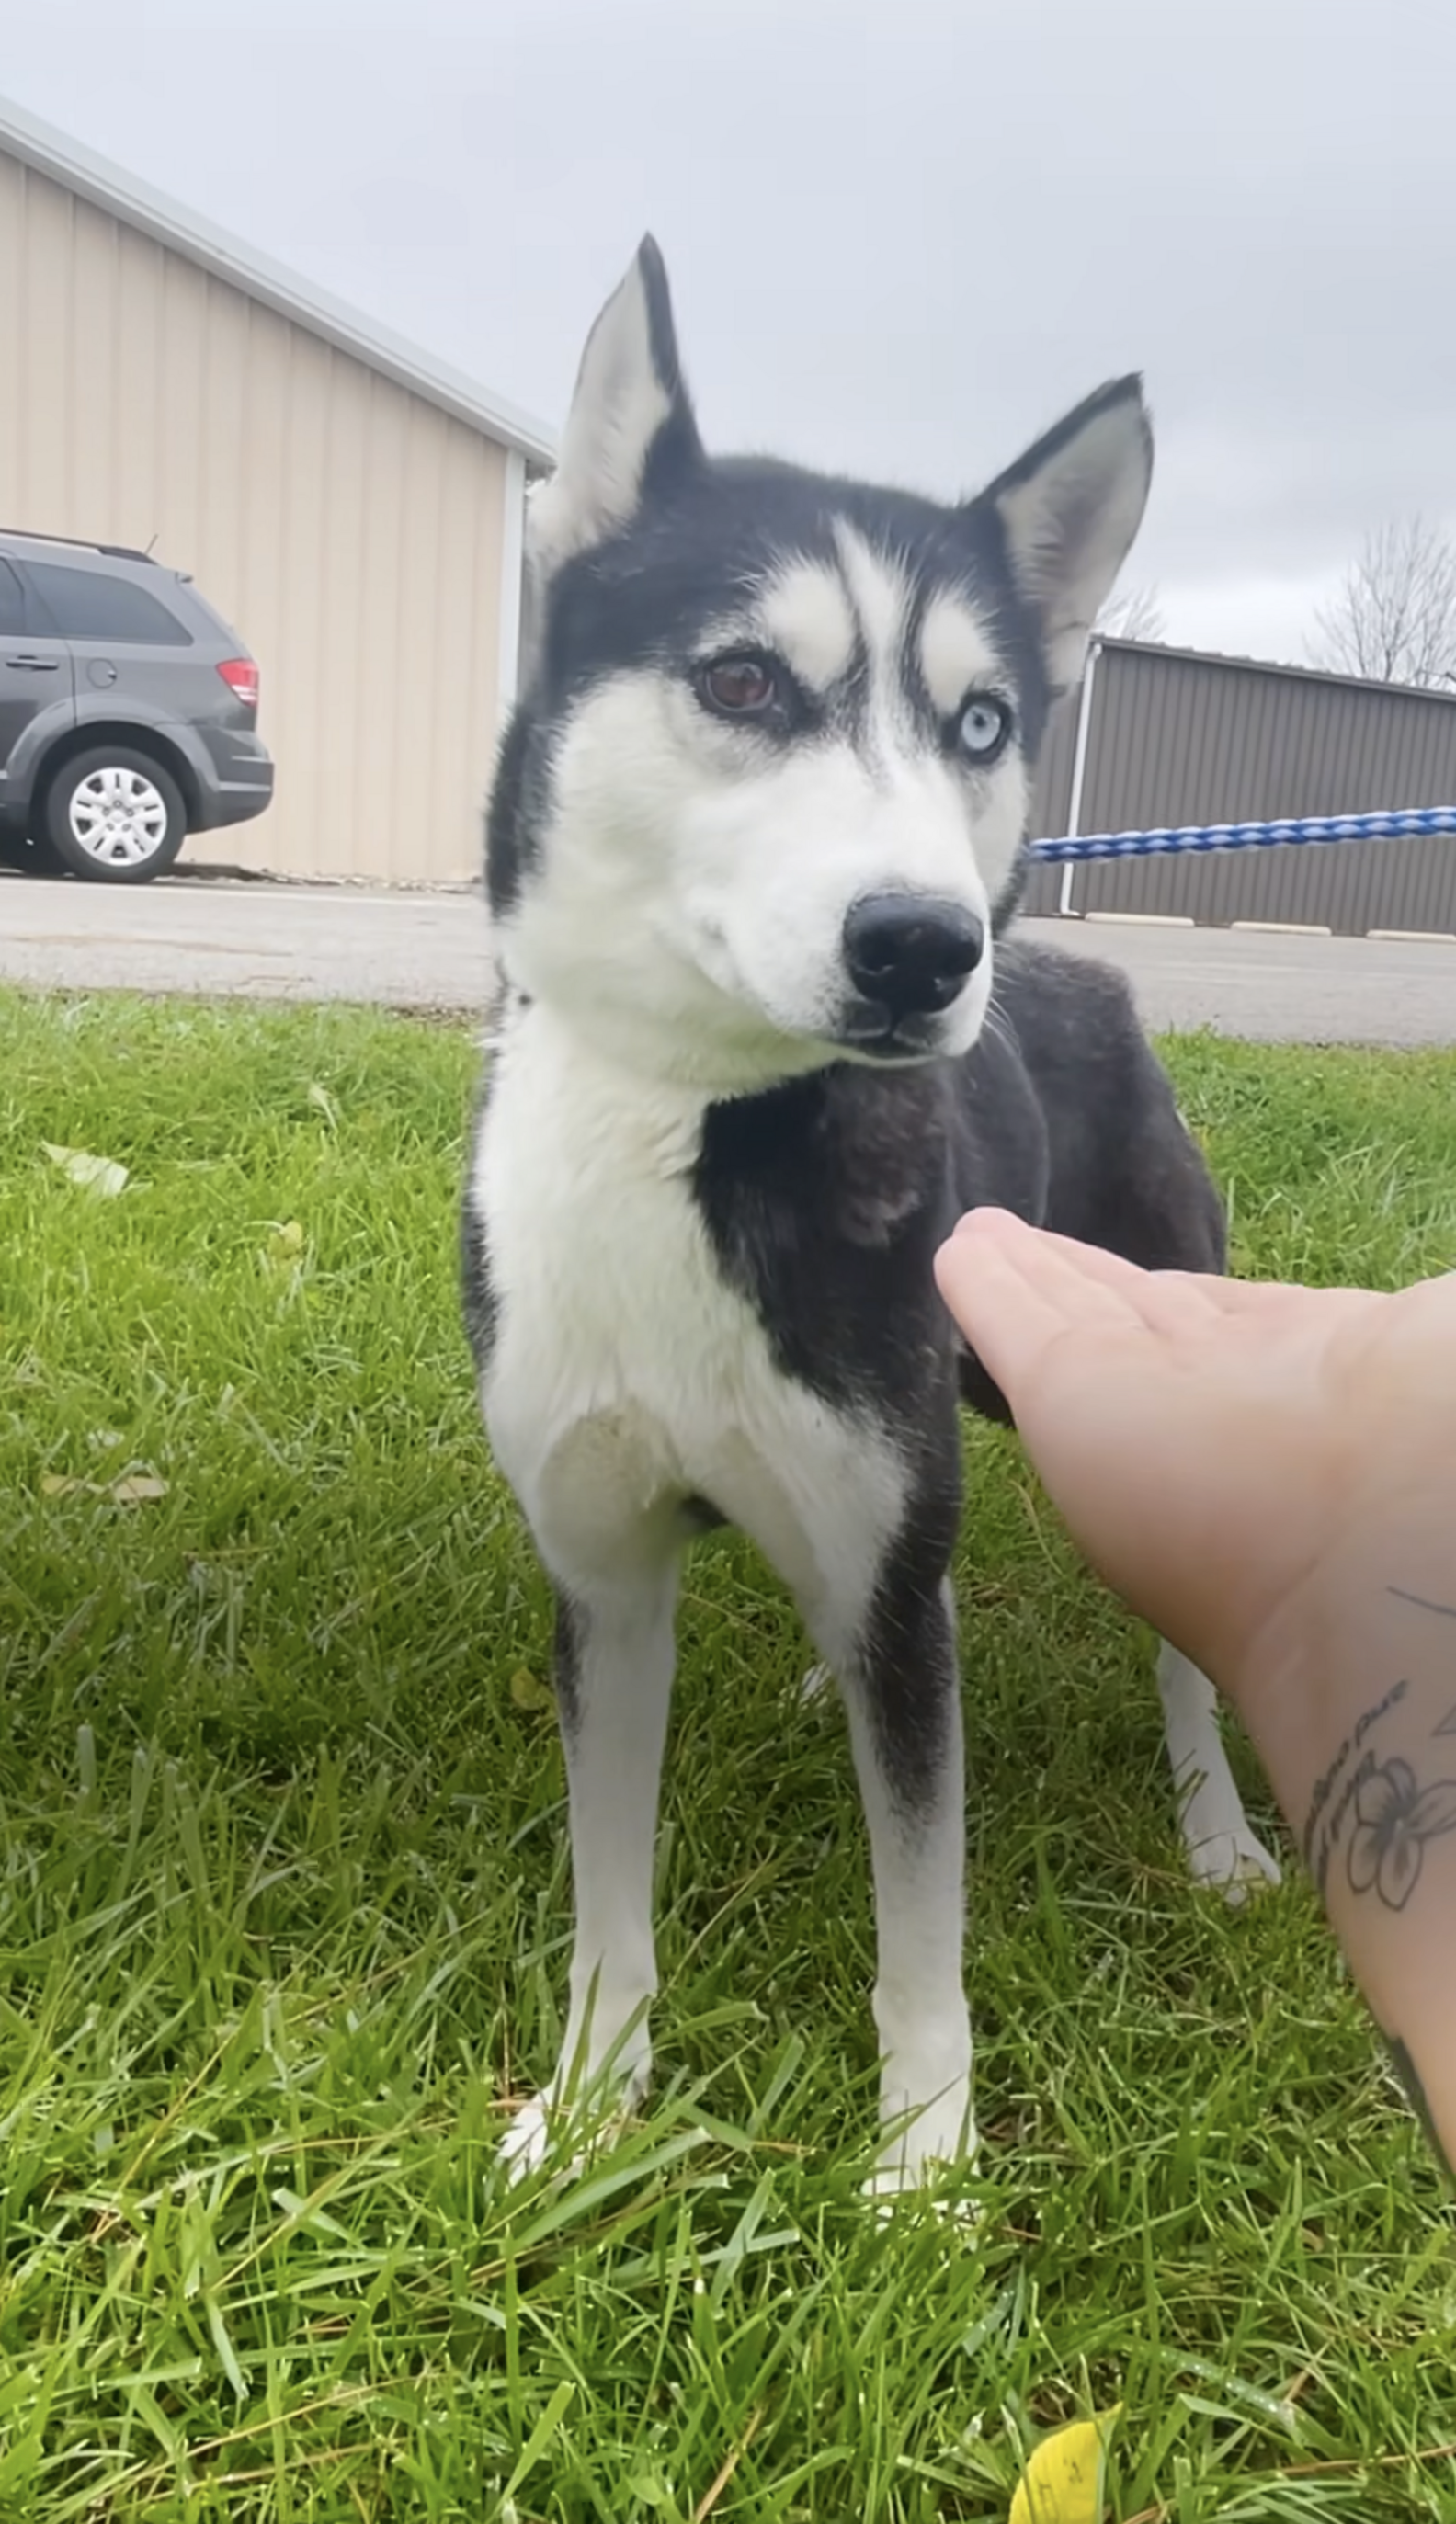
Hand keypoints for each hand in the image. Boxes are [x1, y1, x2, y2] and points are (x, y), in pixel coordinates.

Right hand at [933, 1210, 1455, 1706]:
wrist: (1388, 1544)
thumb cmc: (1428, 1426)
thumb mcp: (1427, 1347)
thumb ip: (1411, 1335)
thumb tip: (1435, 1313)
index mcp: (1312, 1368)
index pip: (1227, 1320)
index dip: (1179, 1295)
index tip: (1139, 1277)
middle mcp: (1223, 1388)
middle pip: (1139, 1318)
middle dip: (1086, 1284)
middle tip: (1021, 1249)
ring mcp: (1147, 1388)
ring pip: (1083, 1311)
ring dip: (1036, 1276)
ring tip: (988, 1241)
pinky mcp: (1069, 1390)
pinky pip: (1022, 1319)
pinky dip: (988, 1290)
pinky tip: (957, 1253)